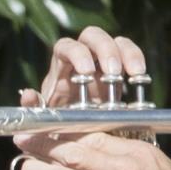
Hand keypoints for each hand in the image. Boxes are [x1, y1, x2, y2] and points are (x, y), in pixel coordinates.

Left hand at [23, 26, 151, 120]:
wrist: (76, 134)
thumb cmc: (57, 124)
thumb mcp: (44, 120)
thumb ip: (35, 109)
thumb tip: (28, 95)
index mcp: (61, 68)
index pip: (65, 47)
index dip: (76, 53)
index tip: (87, 71)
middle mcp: (82, 59)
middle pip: (92, 36)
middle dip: (105, 49)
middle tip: (114, 71)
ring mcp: (103, 63)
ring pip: (116, 41)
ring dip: (127, 53)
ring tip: (135, 74)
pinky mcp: (121, 72)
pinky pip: (131, 56)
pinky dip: (138, 62)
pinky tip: (142, 78)